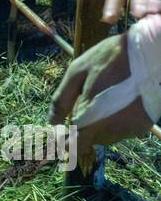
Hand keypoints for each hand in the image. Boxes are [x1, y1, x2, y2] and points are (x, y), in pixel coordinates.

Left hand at [48, 33, 153, 148]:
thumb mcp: (78, 72)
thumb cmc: (110, 58)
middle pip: (91, 140)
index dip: (65, 144)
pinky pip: (123, 130)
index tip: (61, 133)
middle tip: (87, 101)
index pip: (75, 148)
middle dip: (84, 127)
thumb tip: (52, 122)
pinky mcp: (143, 125)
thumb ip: (62, 100)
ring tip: (105, 98)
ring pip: (107, 135)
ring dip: (101, 124)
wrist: (149, 52)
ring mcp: (131, 129)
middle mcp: (113, 130)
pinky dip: (117, 121)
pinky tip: (120, 101)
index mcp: (94, 120)